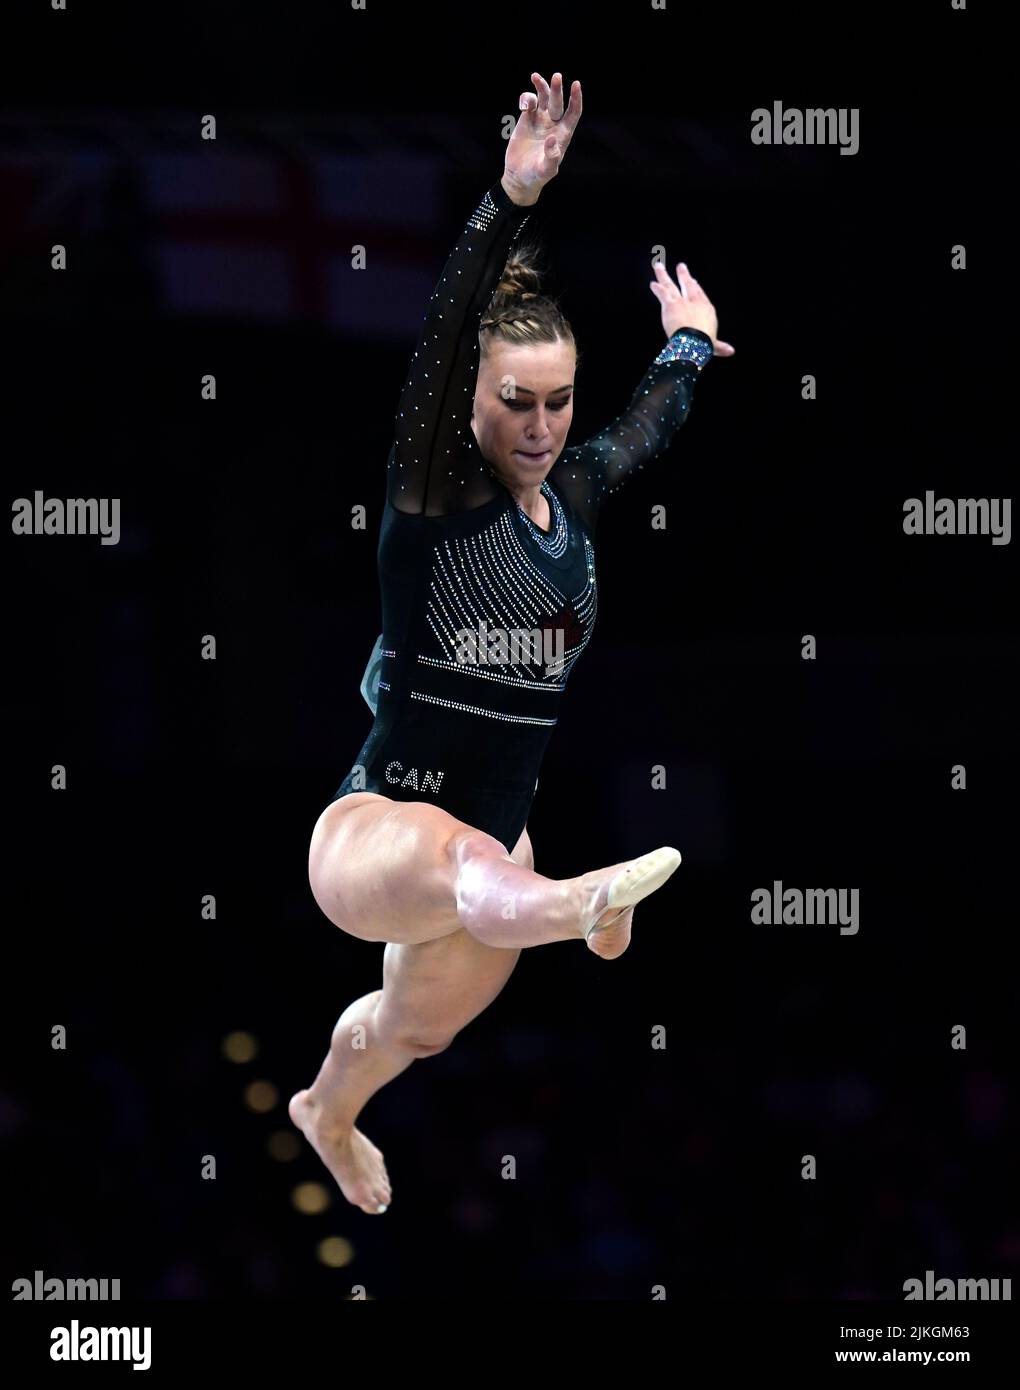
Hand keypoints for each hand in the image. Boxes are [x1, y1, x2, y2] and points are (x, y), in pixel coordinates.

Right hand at [502, 72, 581, 203]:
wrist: (519, 177)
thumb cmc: (537, 176)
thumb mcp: (546, 170)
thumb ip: (551, 156)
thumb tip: (552, 138)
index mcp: (563, 134)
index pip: (573, 112)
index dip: (576, 99)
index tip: (576, 85)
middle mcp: (553, 124)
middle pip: (558, 102)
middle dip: (557, 89)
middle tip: (556, 76)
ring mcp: (539, 120)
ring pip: (543, 98)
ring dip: (541, 86)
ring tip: (535, 77)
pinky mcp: (526, 120)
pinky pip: (528, 103)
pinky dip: (526, 99)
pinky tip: (523, 105)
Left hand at [649, 261, 734, 357]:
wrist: (694, 342)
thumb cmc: (705, 344)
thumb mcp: (714, 345)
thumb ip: (721, 347)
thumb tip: (731, 352)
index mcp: (707, 309)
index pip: (700, 295)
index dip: (696, 288)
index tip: (693, 281)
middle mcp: (695, 302)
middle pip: (688, 285)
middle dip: (684, 275)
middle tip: (681, 266)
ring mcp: (682, 301)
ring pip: (671, 285)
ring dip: (664, 275)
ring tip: (659, 266)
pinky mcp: (670, 304)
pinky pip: (662, 293)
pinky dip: (657, 288)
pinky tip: (653, 283)